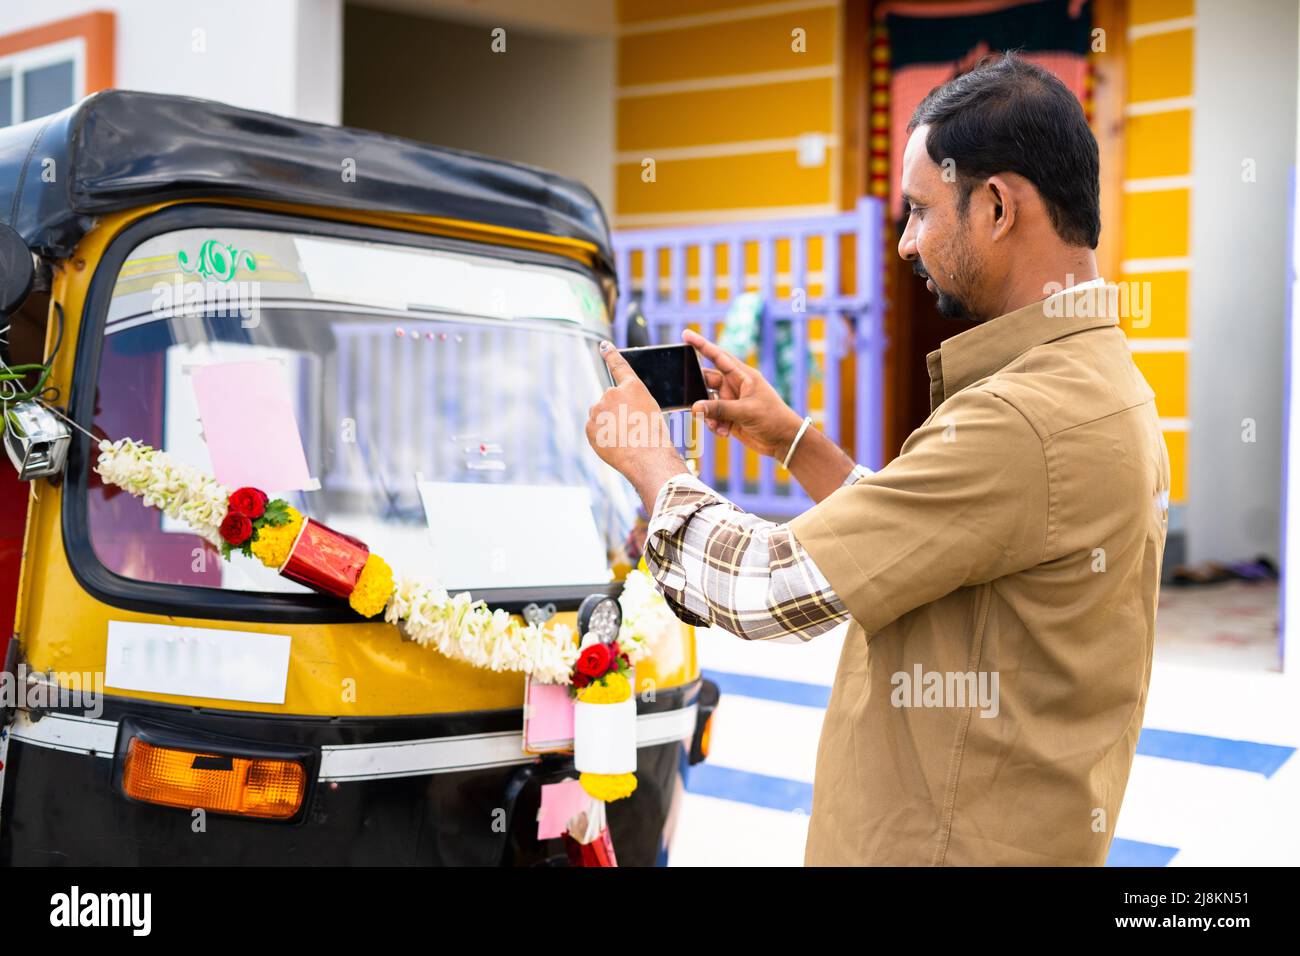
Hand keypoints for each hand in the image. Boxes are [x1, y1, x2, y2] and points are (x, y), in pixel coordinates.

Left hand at [586, 341, 688, 510]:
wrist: (646, 457)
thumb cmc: (655, 437)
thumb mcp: (651, 410)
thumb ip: (632, 404)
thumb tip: (616, 413)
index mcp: (632, 386)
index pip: (619, 366)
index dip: (611, 354)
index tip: (604, 345)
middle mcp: (612, 393)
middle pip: (610, 400)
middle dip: (616, 411)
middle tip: (631, 428)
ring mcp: (599, 409)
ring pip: (601, 415)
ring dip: (609, 423)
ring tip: (624, 438)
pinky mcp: (590, 426)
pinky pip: (595, 429)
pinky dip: (602, 436)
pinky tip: (614, 444)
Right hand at [682, 328, 804, 458]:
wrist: (784, 440)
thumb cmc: (772, 418)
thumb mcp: (746, 411)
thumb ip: (719, 409)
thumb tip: (695, 407)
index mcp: (742, 376)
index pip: (718, 356)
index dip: (701, 345)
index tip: (685, 335)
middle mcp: (734, 386)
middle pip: (707, 381)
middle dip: (697, 390)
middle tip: (691, 398)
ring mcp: (731, 402)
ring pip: (706, 402)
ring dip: (707, 414)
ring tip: (716, 425)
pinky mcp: (729, 417)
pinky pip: (711, 418)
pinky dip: (713, 425)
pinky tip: (724, 433)